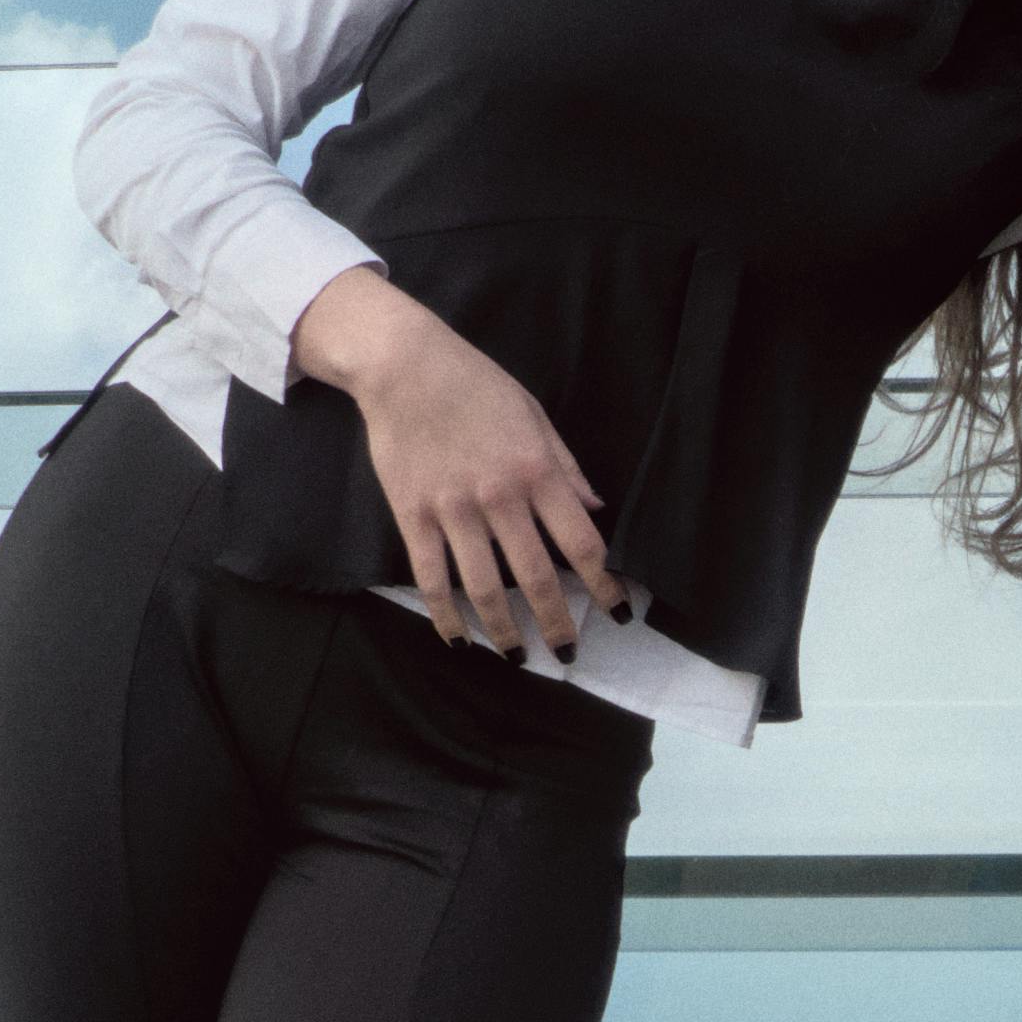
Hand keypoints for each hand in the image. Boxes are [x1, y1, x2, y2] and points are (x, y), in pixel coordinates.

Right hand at [289, 267, 629, 655]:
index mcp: (537, 471)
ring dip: (504, 631)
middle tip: (568, 654)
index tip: (618, 614)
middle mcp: (499, 497)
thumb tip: (595, 510)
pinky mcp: (412, 516)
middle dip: (557, 624)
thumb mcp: (534, 415)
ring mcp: (453, 510)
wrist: (403, 364)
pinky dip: (446, 616)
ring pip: (483, 588)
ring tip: (517, 656)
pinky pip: (432, 578)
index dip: (604, 585)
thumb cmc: (475, 384)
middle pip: (537, 577)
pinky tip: (460, 640)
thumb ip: (565, 467)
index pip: (582, 543)